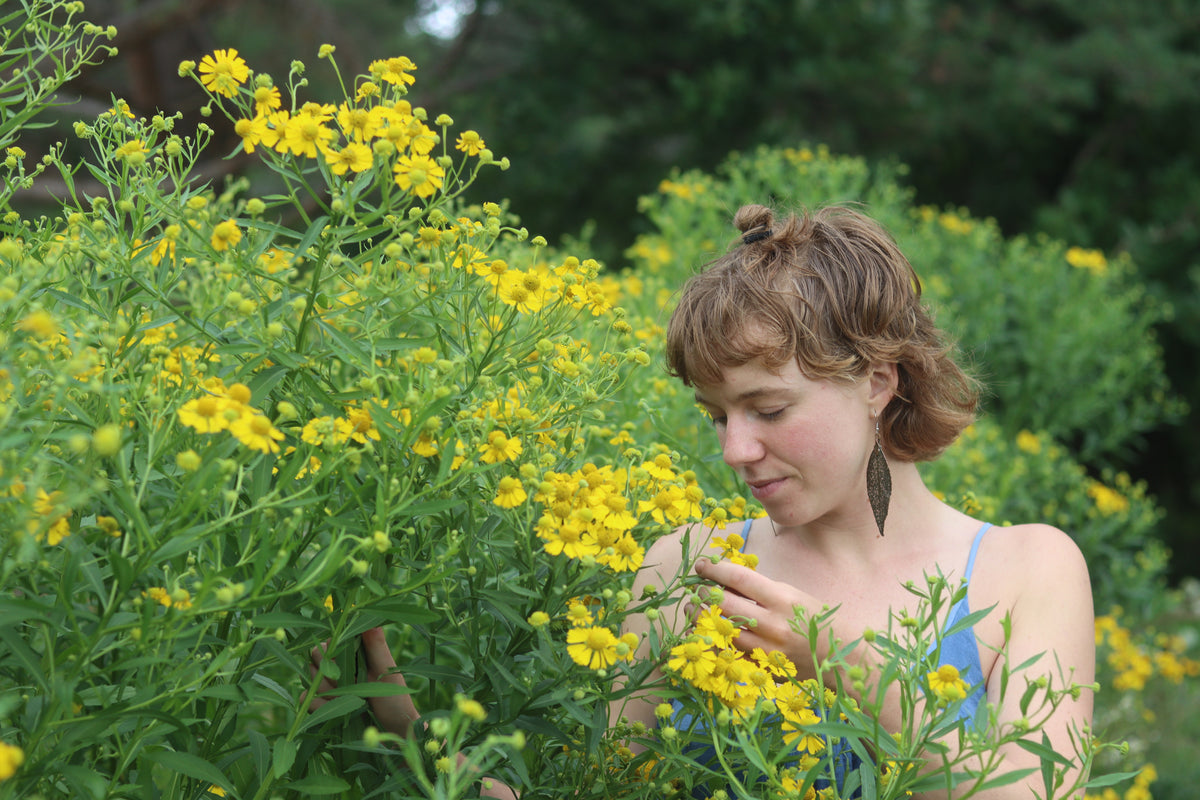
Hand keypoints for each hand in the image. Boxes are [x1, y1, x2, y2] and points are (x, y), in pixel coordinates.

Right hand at [308, 627, 419, 737]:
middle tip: (353, 682)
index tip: (348, 660)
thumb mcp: (386, 670)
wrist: (391, 731)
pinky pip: (306, 699)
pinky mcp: (321, 704)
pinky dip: (320, 705)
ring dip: (329, 691)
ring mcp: (328, 685)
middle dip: (331, 672)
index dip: (334, 649)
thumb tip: (369, 619)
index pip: (331, 640)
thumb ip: (376, 645)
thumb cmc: (395, 698)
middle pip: (315, 657)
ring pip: (311, 678)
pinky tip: (338, 709)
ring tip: (351, 697)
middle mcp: (339, 665)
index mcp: (354, 652)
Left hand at [693, 558, 819, 670]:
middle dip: (704, 593)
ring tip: (693, 608)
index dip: (715, 570)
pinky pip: (730, 656)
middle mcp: (773, 624)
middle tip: (694, 587)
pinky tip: (705, 635)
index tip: (702, 565)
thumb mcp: (794, 595)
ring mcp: (767, 650)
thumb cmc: (817, 620)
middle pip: (726, 605)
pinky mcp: (764, 669)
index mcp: (783, 599)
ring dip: (703, 619)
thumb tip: (728, 580)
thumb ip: (763, 590)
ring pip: (724, 633)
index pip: (740, 579)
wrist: (841, 657)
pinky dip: (714, 644)